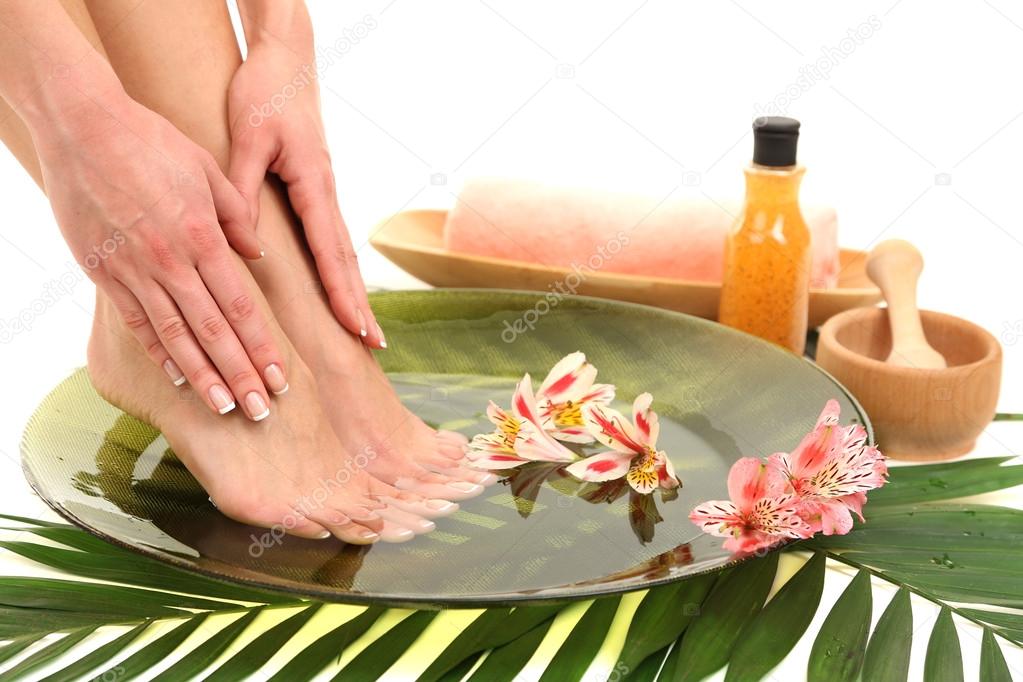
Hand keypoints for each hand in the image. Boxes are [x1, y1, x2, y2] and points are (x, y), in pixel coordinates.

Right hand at [35, 93, 288, 419]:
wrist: (82, 125)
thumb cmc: (150, 141)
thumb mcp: (206, 170)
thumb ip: (236, 216)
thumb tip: (257, 256)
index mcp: (203, 237)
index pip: (241, 308)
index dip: (262, 348)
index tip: (280, 377)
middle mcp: (172, 261)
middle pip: (214, 332)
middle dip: (241, 375)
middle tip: (262, 411)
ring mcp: (134, 269)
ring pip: (175, 336)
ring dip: (203, 377)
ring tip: (226, 408)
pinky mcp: (103, 271)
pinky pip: (136, 321)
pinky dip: (157, 352)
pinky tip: (178, 378)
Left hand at [226, 38, 383, 347]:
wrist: (285, 61)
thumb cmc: (264, 94)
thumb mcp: (246, 139)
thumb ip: (243, 194)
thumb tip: (245, 246)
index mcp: (313, 184)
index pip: (330, 251)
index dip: (342, 292)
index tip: (354, 327)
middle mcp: (327, 193)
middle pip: (348, 259)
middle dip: (360, 303)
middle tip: (374, 345)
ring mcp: (326, 191)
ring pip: (344, 251)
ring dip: (355, 290)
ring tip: (365, 328)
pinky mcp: (317, 188)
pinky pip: (333, 237)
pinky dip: (340, 268)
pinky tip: (341, 286)